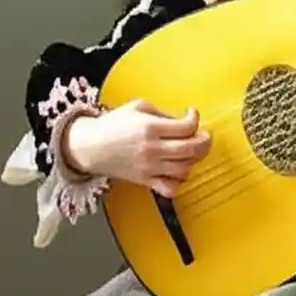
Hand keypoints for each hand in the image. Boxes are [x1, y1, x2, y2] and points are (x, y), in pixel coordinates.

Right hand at [63, 99, 210, 197]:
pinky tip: (177, 170)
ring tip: (189, 151)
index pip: (186, 126)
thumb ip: (162, 112)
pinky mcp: (146, 180)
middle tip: (202, 135)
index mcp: (150, 127)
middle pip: (192, 149)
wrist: (90, 146)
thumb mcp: (137, 107)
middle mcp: (152, 149)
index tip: (191, 114)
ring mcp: (150, 167)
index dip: (195, 118)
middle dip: (204, 141)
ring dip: (194, 159)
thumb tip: (181, 121)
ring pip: (186, 168)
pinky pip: (171, 187)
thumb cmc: (112, 125)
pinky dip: (180, 181)